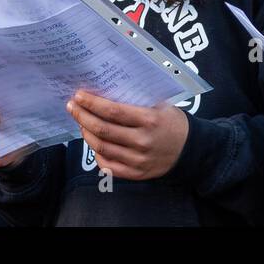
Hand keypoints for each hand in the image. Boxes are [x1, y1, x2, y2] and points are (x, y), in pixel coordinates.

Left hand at [67, 90, 189, 180]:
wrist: (190, 149)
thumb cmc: (172, 122)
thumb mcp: (160, 104)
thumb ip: (137, 99)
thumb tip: (107, 90)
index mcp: (149, 120)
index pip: (113, 111)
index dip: (92, 103)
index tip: (79, 95)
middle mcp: (142, 141)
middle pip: (103, 129)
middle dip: (83, 116)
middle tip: (73, 107)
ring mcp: (138, 160)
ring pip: (102, 148)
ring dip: (86, 133)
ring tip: (80, 122)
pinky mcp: (136, 173)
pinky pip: (108, 166)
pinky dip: (96, 153)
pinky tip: (92, 141)